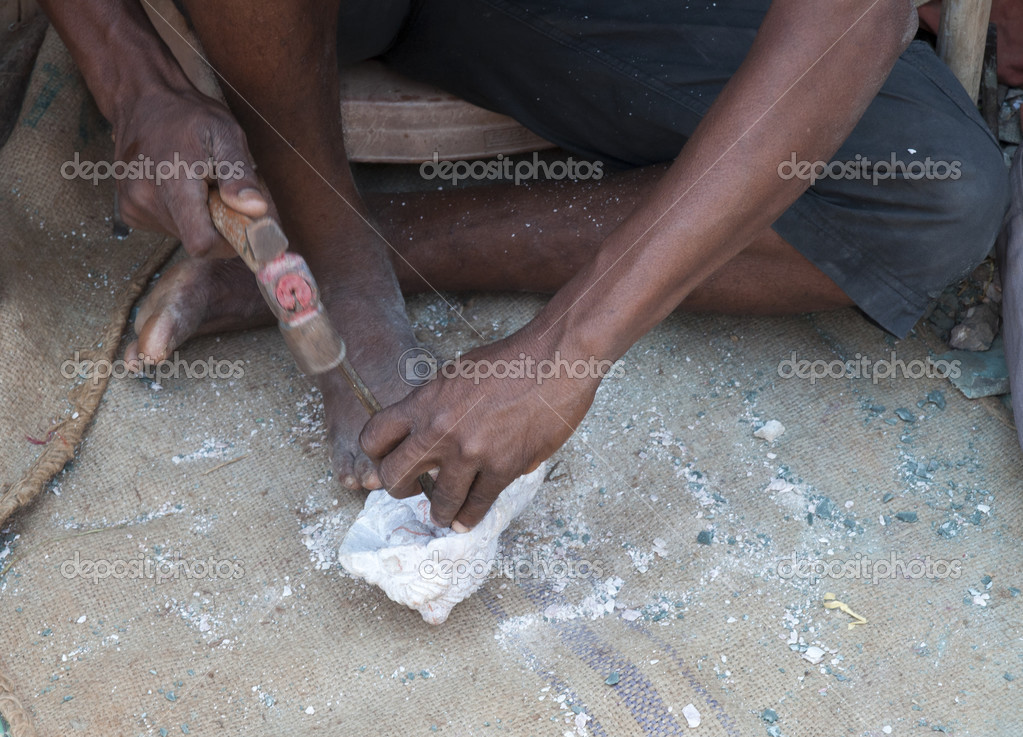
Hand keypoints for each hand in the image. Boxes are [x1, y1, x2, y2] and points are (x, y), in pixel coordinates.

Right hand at [111, 83, 270, 255]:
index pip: (202, 243)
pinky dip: (181, 214)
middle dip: (216, 224)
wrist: (143, 100)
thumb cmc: (189, 116)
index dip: (228, 242)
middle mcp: (145, 201)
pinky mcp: (129, 211)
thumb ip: (239, 175)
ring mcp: (133, 207)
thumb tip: (256, 209)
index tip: (239, 223)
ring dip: (199, 218)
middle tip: (219, 191)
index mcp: (172, 185)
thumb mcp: (224, 135)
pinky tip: (178, 186)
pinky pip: (167, 226)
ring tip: (197, 184)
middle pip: (196, 240)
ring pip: (183, 235)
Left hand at [360, 333, 602, 529]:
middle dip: (398, 488)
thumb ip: (436, 405)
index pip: (374, 437)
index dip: (375, 455)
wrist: (555, 360)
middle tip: (409, 490)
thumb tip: (424, 436)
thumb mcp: (456, 374)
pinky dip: (468, 517)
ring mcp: (470, 452)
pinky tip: (465, 520)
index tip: (385, 462)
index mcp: (424, 401)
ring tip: (442, 514)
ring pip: (438, 500)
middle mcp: (439, 429)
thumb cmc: (510, 361)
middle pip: (395, 475)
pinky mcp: (502, 468)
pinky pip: (477, 505)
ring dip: (438, 512)